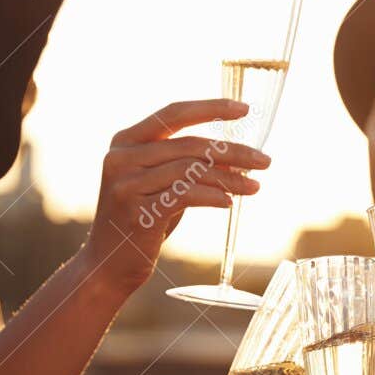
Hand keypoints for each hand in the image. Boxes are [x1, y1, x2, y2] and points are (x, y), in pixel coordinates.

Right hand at [81, 99, 270, 292]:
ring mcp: (127, 184)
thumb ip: (187, 166)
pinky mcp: (138, 212)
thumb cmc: (141, 222)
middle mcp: (121, 157)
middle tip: (265, 161)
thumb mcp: (161, 184)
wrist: (109, 265)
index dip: (211, 109)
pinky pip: (185, 196)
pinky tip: (228, 203)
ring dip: (229, 178)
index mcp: (125, 141)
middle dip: (233, 151)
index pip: (173, 114)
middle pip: (189, 144)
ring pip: (191, 170)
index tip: (245, 109)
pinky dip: (213, 197)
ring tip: (253, 187)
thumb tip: (235, 155)